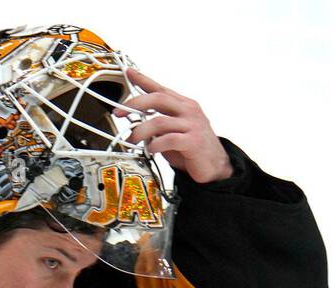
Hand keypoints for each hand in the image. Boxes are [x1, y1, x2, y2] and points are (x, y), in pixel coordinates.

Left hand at [113, 66, 233, 183]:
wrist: (216, 167)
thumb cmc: (192, 149)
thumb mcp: (175, 130)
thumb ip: (160, 123)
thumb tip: (136, 122)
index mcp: (184, 105)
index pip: (161, 88)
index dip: (144, 80)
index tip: (129, 72)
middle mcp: (189, 110)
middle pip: (158, 98)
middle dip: (134, 104)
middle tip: (118, 112)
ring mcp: (192, 125)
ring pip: (159, 121)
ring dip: (141, 131)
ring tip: (132, 139)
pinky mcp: (194, 142)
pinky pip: (169, 140)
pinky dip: (155, 145)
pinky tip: (150, 150)